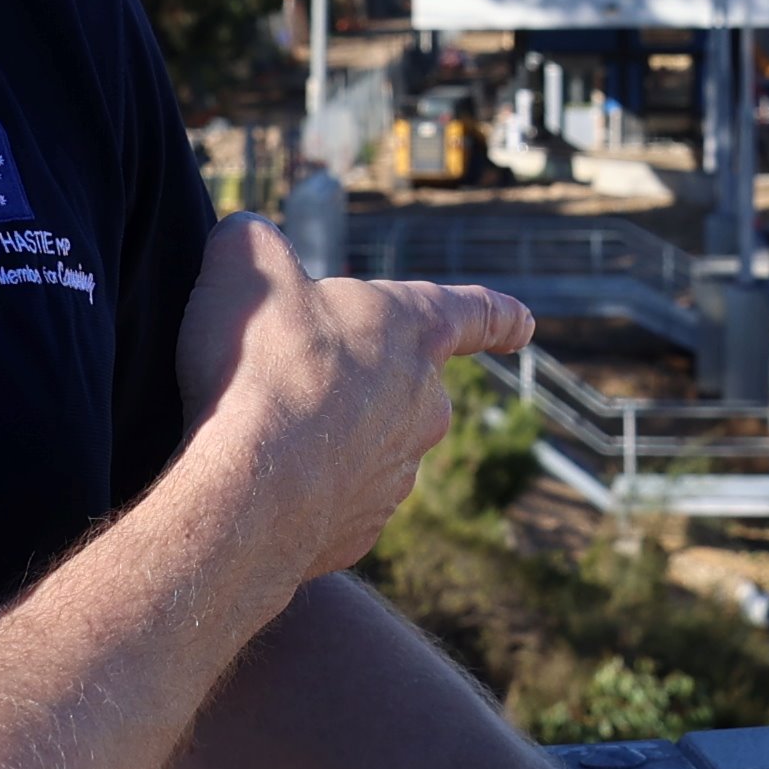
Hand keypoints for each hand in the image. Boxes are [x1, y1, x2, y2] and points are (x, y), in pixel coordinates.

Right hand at [174, 214, 527, 592]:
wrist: (246, 490)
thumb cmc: (259, 367)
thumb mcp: (245, 266)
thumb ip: (255, 242)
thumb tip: (246, 239)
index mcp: (412, 332)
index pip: (472, 313)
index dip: (497, 314)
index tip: (524, 325)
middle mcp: (423, 406)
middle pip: (403, 383)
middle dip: (359, 378)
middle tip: (296, 372)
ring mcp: (397, 474)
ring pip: (365, 444)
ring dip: (325, 436)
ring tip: (261, 429)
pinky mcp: (361, 529)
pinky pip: (332, 499)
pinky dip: (302, 489)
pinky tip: (260, 480)